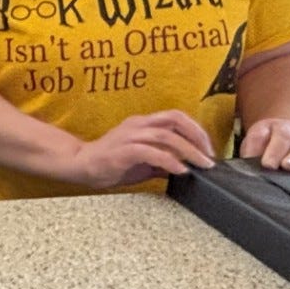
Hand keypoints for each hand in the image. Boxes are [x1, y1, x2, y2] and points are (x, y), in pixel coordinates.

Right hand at [60, 110, 215, 188]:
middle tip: (209, 156)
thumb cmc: (109, 162)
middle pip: (175, 120)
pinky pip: (152, 153)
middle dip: (197, 137)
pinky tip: (180, 170)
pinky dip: (169, 161)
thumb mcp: (142, 161)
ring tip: (201, 165)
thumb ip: (161, 161)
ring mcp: (130, 136)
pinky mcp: (124, 151)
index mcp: (142, 123)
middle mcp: (138, 125)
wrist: (80, 164)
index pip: (176, 117)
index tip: (207, 149)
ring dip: (189, 150)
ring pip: (167, 136)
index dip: (195, 130)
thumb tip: (184, 167)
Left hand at [240, 117, 289, 172]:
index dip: (254, 147)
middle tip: (269, 165)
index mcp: (266, 128)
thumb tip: (247, 170)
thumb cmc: (265, 146)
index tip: (252, 160)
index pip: (259, 135)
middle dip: (276, 150)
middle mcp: (287, 129)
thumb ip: (250, 156)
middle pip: (282, 136)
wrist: (284, 132)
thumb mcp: (252, 147)